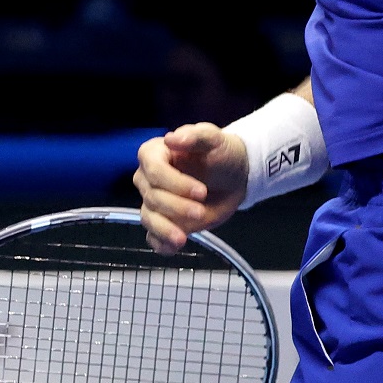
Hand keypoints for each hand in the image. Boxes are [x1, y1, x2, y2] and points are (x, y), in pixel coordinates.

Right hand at [133, 122, 249, 253]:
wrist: (234, 177)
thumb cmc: (221, 153)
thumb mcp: (214, 139)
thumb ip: (194, 136)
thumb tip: (171, 138)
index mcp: (154, 154)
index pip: (153, 170)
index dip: (175, 183)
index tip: (201, 191)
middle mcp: (148, 178)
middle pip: (152, 197)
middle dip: (176, 207)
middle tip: (201, 212)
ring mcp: (154, 202)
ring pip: (149, 218)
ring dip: (165, 229)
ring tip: (183, 239)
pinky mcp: (164, 222)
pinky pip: (153, 236)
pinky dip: (160, 244)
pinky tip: (174, 247)